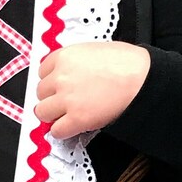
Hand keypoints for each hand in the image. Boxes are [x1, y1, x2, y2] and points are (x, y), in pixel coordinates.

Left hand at [35, 42, 150, 138]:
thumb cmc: (126, 62)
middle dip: (52, 97)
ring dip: (53, 115)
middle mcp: (60, 77)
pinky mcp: (76, 119)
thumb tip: (71, 72)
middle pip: (40, 92)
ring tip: (67, 115)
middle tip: (66, 101)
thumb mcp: (93, 50)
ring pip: (42, 112)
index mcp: (64, 57)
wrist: (142, 79)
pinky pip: (56, 131)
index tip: (59, 85)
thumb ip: (75, 61)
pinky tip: (73, 126)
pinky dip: (62, 131)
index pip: (42, 72)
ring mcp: (67, 99)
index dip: (52, 80)